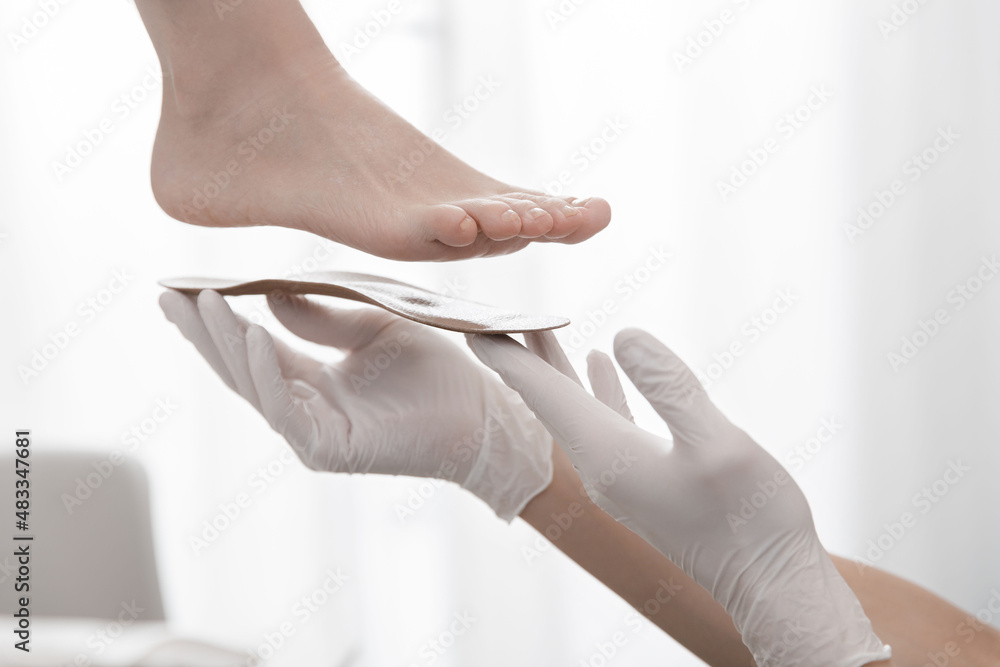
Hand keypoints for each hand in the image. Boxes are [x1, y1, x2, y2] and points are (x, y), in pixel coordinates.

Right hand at [159, 290, 552, 520]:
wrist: (483, 410)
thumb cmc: (437, 371)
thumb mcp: (372, 327)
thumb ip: (321, 317)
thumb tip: (269, 291)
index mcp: (313, 382)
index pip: (253, 348)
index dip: (220, 320)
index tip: (187, 286)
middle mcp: (306, 409)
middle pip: (240, 368)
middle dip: (204, 332)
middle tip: (168, 294)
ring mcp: (314, 434)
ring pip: (255, 387)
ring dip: (226, 344)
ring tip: (201, 303)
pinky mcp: (331, 450)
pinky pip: (287, 410)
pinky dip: (267, 373)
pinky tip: (253, 337)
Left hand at [468, 329, 890, 665]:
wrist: (770, 583)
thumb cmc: (751, 519)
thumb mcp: (717, 443)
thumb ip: (670, 387)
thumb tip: (621, 336)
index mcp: (608, 454)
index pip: (543, 394)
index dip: (508, 355)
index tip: (472, 322)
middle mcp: (602, 466)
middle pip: (547, 400)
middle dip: (521, 356)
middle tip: (493, 313)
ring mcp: (620, 475)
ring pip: (573, 408)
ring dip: (554, 368)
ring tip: (538, 330)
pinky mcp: (642, 479)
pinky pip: (604, 421)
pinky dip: (596, 388)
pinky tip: (603, 363)